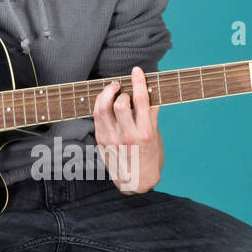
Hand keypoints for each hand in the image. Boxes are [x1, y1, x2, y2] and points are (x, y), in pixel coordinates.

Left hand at [92, 66, 162, 193]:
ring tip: (113, 88)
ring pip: (103, 107)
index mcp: (145, 134)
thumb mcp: (155, 137)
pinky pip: (96, 116)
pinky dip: (100, 103)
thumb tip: (149, 92)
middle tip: (123, 85)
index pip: (141, 101)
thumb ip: (151, 115)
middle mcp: (127, 136)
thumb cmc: (149, 157)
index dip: (138, 82)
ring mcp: (111, 139)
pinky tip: (106, 99)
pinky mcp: (100, 140)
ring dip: (107, 92)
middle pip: (120, 103)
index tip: (137, 70)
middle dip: (121, 88)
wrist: (135, 181)